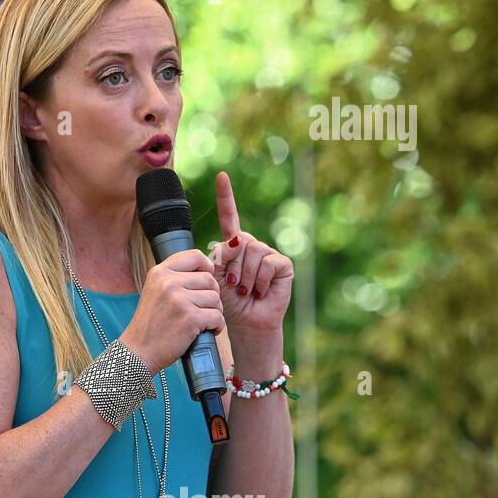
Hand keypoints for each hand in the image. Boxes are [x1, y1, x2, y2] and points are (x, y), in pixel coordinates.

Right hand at [119, 248, 224, 375]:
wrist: (138, 351)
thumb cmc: (150, 324)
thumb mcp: (154, 291)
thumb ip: (174, 278)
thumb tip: (207, 269)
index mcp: (159, 272)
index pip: (195, 256)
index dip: (207, 267)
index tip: (207, 280)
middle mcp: (168, 282)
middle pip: (209, 279)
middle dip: (211, 295)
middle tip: (203, 308)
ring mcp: (179, 300)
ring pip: (215, 298)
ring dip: (215, 312)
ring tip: (203, 321)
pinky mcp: (190, 318)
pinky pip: (217, 316)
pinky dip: (217, 326)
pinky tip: (207, 331)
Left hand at [206, 171, 293, 339]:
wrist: (244, 322)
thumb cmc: (228, 301)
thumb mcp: (215, 276)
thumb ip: (219, 255)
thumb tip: (235, 239)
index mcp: (233, 245)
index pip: (230, 217)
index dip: (226, 196)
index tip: (221, 175)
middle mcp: (251, 246)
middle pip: (239, 240)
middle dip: (232, 265)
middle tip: (233, 285)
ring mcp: (268, 254)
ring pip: (253, 251)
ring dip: (244, 275)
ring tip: (244, 290)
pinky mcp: (282, 264)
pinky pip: (268, 262)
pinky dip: (259, 279)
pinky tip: (258, 291)